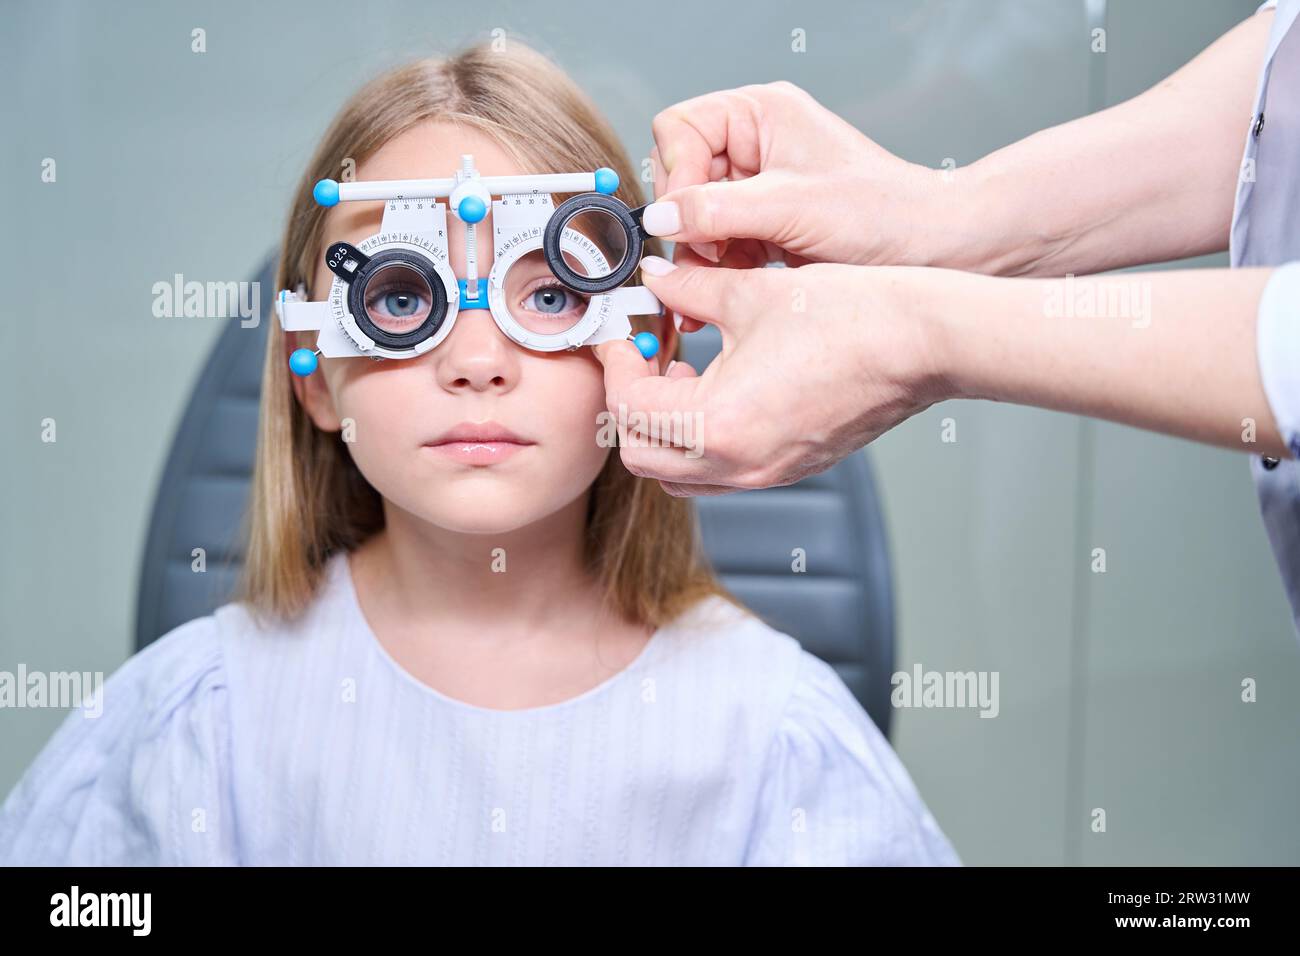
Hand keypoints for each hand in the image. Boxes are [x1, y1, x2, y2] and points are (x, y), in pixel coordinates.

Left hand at [594, 256, 948, 494]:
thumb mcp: (749, 293)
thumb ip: (686, 291)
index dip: (616, 364)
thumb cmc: (852, 317)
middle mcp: (739, 464)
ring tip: (679, 369)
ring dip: (663, 427)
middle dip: (630, 402)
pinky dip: (701, 436)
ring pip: (679, 472)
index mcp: (718, 425)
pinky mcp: (789, 467)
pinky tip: (719, 383)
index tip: (624, 331)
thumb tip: (655, 283)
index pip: (629, 408)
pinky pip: (721, 470)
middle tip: (642, 353)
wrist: (922, 342)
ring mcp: (766, 473)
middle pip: (642, 455)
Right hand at [644, 81, 939, 279]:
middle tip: (707, 255)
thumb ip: (716, 211)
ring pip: (695, 217)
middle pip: (681, 177)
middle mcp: (755, 143)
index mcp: (760, 114)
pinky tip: (724, 293)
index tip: (685, 223)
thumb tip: (658, 218)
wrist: (934, 251)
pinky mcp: (766, 224)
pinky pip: (718, 244)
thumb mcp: (789, 208)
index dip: (675, 177)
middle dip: (688, 223)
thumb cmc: (882, 213)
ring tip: (712, 287)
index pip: (680, 130)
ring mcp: (759, 185)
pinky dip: (717, 271)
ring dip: (699, 255)